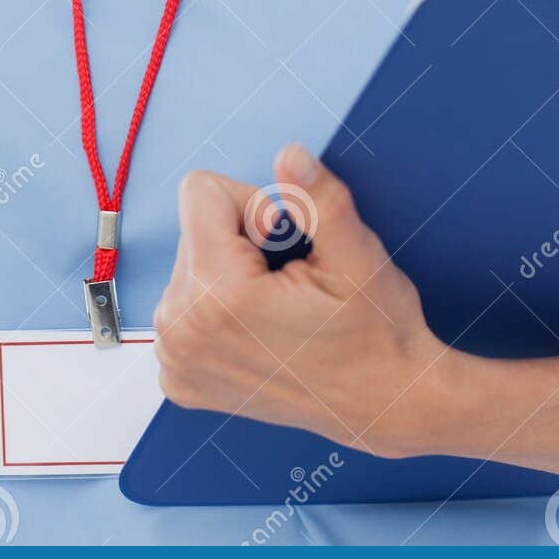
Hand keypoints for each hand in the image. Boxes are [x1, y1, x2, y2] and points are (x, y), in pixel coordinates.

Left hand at [152, 144, 459, 458]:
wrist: (383, 404)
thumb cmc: (375, 330)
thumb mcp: (357, 254)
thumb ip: (318, 198)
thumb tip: (289, 154)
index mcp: (215, 293)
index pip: (199, 191)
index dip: (251, 205)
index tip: (285, 244)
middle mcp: (179, 329)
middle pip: (194, 227)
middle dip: (240, 241)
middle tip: (287, 283)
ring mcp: (175, 360)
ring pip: (190, 263)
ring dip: (229, 273)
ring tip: (275, 309)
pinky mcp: (178, 378)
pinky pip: (185, 305)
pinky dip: (218, 310)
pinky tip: (257, 334)